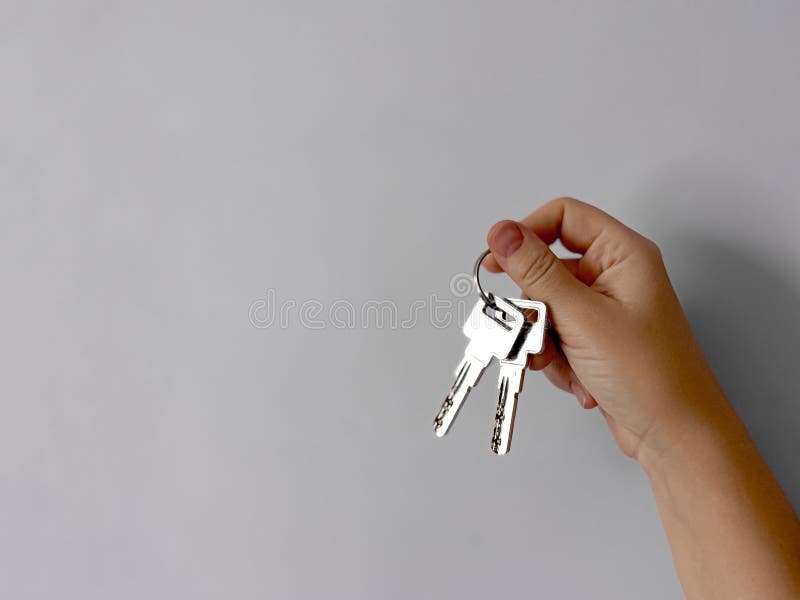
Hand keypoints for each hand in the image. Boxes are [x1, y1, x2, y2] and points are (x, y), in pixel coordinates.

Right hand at [485, 197, 738, 463]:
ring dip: (545, 340)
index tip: (497, 261)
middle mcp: (614, 276)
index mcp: (623, 254)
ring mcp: (605, 310)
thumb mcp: (582, 317)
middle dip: (535, 307)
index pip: (563, 217)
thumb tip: (503, 233)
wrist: (674, 436)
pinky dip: (557, 360)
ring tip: (564, 363)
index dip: (526, 233)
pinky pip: (555, 337)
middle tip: (536, 329)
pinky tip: (578, 378)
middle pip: (547, 268)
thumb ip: (536, 271)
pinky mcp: (596, 340)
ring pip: (546, 307)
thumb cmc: (652, 376)